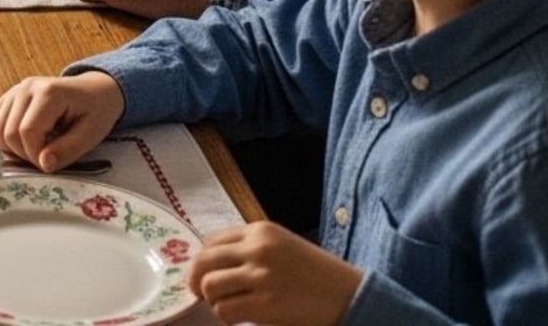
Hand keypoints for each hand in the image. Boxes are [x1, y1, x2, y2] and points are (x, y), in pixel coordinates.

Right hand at [0, 71, 122, 172]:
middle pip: (8, 133)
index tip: (50, 164)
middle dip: (24, 155)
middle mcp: (26, 87)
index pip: (27, 132)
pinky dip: (3, 141)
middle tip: (45, 158)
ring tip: (35, 149)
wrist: (94, 91)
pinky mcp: (7, 98)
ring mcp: (14, 91)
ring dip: (11, 149)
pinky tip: (24, 142)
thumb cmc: (95, 112)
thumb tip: (43, 165)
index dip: (35, 155)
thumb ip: (67, 150)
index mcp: (49, 92)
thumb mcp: (91, 135)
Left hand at [187, 220, 361, 325]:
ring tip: (229, 306)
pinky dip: (226, 317)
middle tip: (198, 292)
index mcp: (261, 231)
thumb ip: (251, 249)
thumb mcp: (284, 247)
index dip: (202, 260)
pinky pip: (225, 311)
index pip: (212, 241)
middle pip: (204, 261)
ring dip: (214, 300)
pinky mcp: (266, 305)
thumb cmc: (318, 275)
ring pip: (210, 287)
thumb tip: (210, 265)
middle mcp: (258, 249)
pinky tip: (240, 318)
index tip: (201, 273)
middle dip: (196, 279)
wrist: (351, 296)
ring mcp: (261, 277)